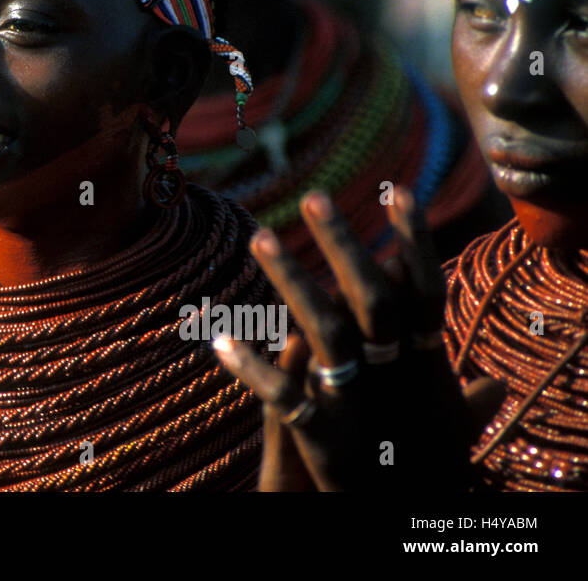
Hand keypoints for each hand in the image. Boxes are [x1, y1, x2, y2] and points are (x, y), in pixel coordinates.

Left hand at [213, 188, 504, 490]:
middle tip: (314, 195)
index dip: (415, 241)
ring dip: (292, 281)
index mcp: (428, 365)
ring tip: (260, 237)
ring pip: (325, 330)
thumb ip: (466, 399)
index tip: (399, 190)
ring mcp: (358, 402)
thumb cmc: (430, 470)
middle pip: (371, 297)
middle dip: (345, 245)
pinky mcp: (322, 434)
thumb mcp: (453, 431)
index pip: (426, 290)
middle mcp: (395, 375)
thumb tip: (493, 384)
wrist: (409, 519)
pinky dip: (249, 367)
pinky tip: (217, 342)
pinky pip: (281, 395)